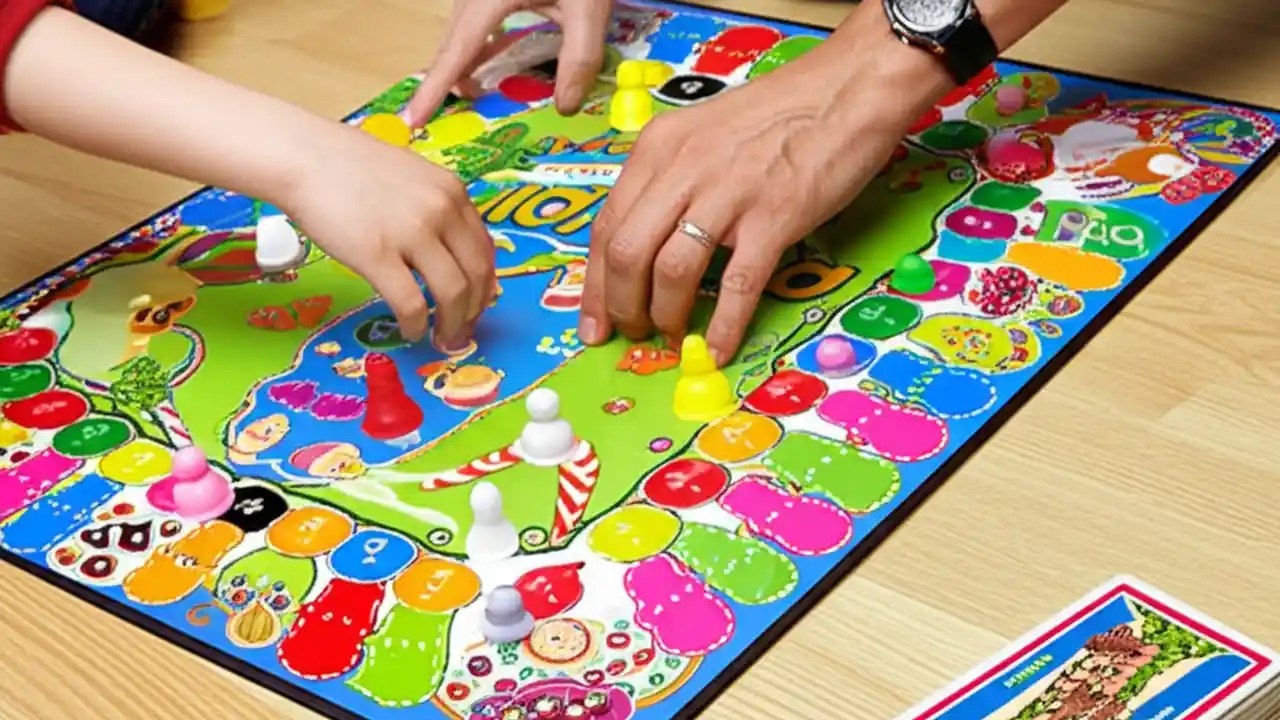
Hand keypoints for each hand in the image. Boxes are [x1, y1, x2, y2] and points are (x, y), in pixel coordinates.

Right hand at [285, 125, 494, 350]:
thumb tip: (450, 254)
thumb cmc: (351, 167)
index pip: (485, 249)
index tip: (476, 305)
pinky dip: (416, 325)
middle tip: (462, 332)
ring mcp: (412, 233)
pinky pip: (412, 303)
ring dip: (452, 324)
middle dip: (474, 311)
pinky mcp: (378, 255)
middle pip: (476, 275)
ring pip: (452, 293)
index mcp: (453, 192)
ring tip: (441, 338)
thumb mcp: (412, 179)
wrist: (305, 157)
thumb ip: (436, 210)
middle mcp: (442, 211)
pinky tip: (410, 330)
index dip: (485, 285)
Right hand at [405, 0, 612, 126]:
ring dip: (463, 63)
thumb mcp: (588, 8)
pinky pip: (473, 20)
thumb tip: (566, 106)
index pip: (458, 52)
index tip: (412, 118)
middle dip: (446, 80)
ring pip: (461, 31)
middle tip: (435, 114)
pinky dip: (476, 44)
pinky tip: (487, 59)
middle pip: (453, 43)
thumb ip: (579, 58)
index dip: (435, 89)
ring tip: (469, 91)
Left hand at [578, 63, 911, 365]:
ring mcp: (728, 194)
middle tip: (634, 332)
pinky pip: (736, 283)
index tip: (595, 320)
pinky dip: (724, 325)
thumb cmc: (780, 112)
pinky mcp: (773, 217)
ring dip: (666, 316)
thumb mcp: (702, 133)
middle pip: (627, 254)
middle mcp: (683, 169)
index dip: (596, 284)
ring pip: (670, 272)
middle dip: (622, 307)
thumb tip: (648, 242)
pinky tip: (720, 347)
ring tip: (674, 336)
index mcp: (659, 147)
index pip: (605, 227)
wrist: (846, 90)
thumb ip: (670, 179)